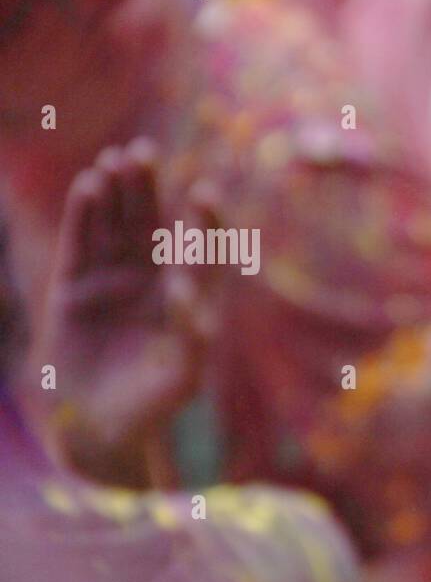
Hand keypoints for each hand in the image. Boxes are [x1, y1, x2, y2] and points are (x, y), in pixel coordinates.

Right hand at [35, 138, 217, 484]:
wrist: (98, 428)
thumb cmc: (152, 408)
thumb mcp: (182, 376)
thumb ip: (190, 335)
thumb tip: (184, 291)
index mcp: (186, 299)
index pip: (199, 250)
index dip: (203, 221)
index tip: (205, 193)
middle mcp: (151, 282)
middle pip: (152, 224)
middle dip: (150, 189)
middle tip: (145, 153)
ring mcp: (112, 281)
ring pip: (116, 226)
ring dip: (117, 192)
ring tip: (117, 159)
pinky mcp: (75, 286)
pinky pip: (81, 242)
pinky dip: (84, 214)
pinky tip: (89, 185)